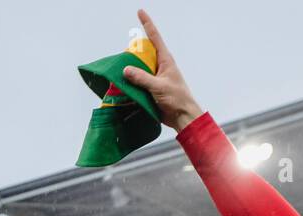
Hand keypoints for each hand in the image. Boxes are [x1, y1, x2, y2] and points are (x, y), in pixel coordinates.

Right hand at [119, 10, 202, 132]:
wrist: (183, 117)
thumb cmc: (176, 98)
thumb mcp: (159, 86)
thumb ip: (142, 78)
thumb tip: (125, 70)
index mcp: (165, 60)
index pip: (155, 37)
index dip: (147, 24)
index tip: (140, 12)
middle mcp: (160, 66)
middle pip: (143, 53)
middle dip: (133, 52)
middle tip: (124, 56)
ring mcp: (155, 77)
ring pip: (139, 68)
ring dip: (130, 70)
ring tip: (119, 73)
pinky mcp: (151, 89)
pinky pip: (138, 82)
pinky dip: (130, 83)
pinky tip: (122, 86)